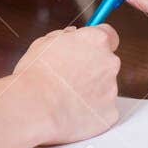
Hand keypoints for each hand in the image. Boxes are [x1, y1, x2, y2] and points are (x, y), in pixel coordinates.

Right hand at [13, 25, 121, 144]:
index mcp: (96, 40)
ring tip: (67, 98)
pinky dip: (90, 113)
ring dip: (91, 92)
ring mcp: (112, 89)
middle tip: (71, 79)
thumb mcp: (44, 43)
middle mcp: (110, 62)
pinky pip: (102, 111)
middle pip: (107, 63)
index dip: (97, 44)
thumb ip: (64, 35)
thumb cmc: (36, 75)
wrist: (35, 107)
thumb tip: (71, 35)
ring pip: (105, 89)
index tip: (90, 50)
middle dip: (93, 70)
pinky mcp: (109, 113)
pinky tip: (72, 112)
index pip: (109, 35)